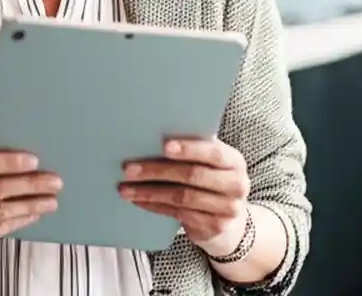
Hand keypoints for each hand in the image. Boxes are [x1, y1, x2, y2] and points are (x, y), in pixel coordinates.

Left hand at [117, 137, 250, 257]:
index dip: (188, 149)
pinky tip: (138, 200)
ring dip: (149, 192)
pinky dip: (154, 206)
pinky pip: (177, 213)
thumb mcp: (211, 165)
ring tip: (125, 188)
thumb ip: (194, 150)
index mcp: (234, 162)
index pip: (213, 152)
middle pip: (192, 175)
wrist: (232, 223)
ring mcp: (227, 209)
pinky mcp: (213, 226)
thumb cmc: (213, 182)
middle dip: (156, 171)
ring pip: (181, 197)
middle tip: (128, 169)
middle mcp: (235, 185)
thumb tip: (152, 134)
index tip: (164, 146)